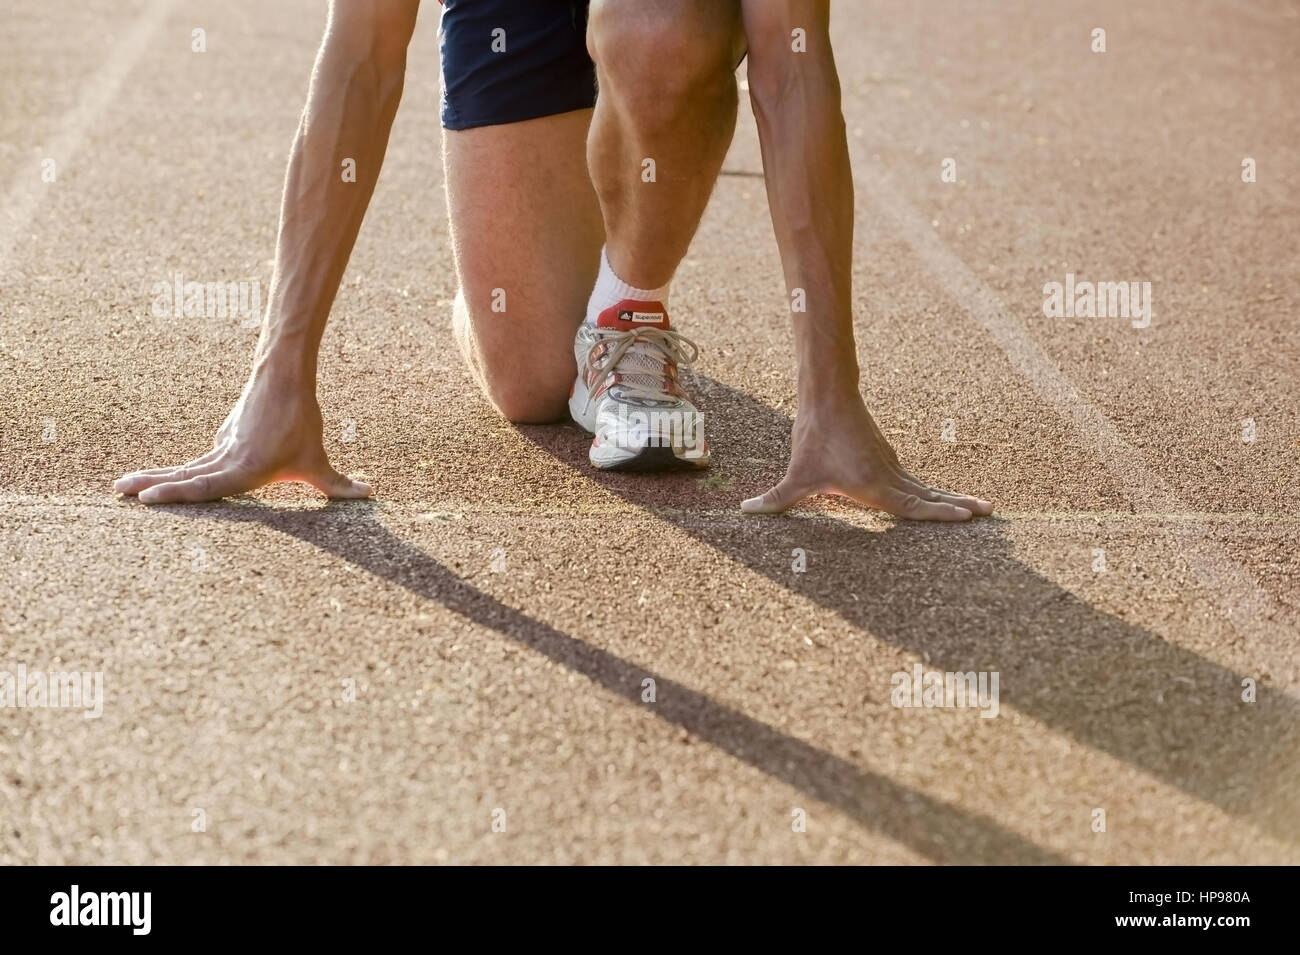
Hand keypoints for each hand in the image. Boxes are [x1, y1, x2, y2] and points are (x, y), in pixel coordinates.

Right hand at [113, 367, 371, 503]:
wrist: (284, 377)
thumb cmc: (301, 421)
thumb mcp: (318, 460)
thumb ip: (338, 484)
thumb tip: (370, 494)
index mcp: (244, 468)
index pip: (205, 486)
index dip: (176, 494)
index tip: (147, 499)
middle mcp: (226, 458)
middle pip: (184, 476)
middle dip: (151, 486)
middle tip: (117, 492)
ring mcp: (221, 447)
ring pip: (185, 467)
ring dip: (155, 477)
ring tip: (123, 487)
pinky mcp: (222, 439)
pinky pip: (197, 460)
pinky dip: (176, 472)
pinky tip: (159, 480)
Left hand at [741, 397, 992, 518]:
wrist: (828, 396)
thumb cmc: (814, 438)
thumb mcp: (796, 475)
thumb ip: (776, 500)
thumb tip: (746, 512)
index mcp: (873, 484)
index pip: (911, 506)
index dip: (938, 514)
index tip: (965, 517)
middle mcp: (889, 475)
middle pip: (929, 496)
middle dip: (958, 507)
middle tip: (989, 513)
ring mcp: (892, 466)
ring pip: (926, 487)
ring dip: (951, 498)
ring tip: (979, 508)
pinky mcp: (888, 459)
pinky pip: (916, 481)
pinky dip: (933, 492)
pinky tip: (943, 499)